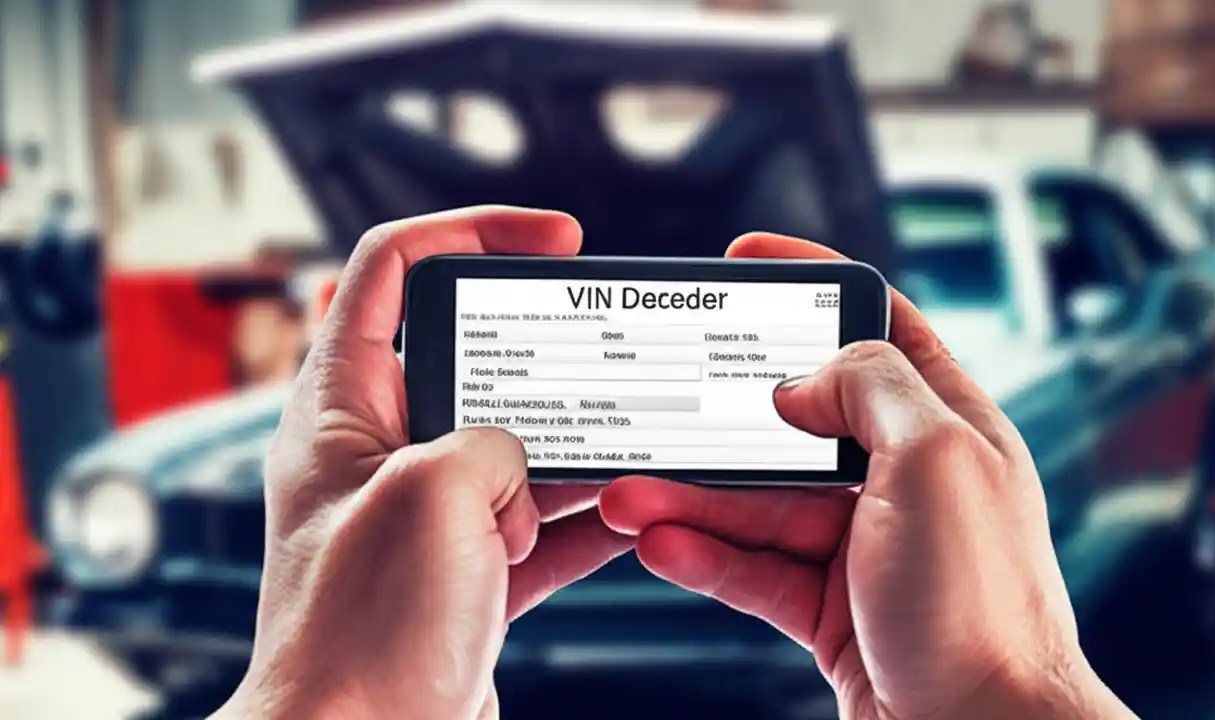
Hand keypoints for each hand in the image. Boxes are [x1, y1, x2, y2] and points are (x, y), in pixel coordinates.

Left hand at [214, 207, 632, 719]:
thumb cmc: (357, 634)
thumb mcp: (431, 494)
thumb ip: (489, 440)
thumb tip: (518, 461)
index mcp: (339, 408)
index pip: (389, 270)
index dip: (470, 230)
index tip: (552, 236)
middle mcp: (379, 452)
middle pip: (472, 360)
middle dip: (546, 358)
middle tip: (610, 350)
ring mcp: (425, 514)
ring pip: (516, 446)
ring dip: (577, 445)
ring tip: (637, 438)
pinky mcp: (464, 572)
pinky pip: (537, 523)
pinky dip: (586, 516)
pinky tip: (635, 509)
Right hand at [599, 233, 1135, 719]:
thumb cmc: (986, 608)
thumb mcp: (934, 459)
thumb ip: (868, 388)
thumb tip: (802, 380)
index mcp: (946, 426)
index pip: (881, 324)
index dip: (816, 282)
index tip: (749, 260)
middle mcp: (905, 480)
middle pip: (796, 424)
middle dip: (718, 419)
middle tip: (654, 405)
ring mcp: (864, 547)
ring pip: (760, 504)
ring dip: (691, 500)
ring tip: (629, 498)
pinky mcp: (829, 609)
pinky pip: (752, 569)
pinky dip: (704, 556)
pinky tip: (661, 546)